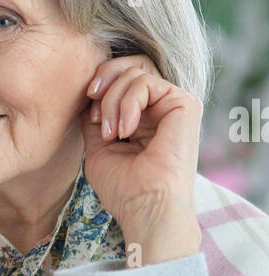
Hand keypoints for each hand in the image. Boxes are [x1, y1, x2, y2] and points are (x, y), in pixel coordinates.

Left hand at [81, 54, 202, 263]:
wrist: (145, 209)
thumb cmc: (124, 189)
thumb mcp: (99, 147)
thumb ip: (96, 118)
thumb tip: (89, 94)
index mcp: (144, 117)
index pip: (122, 78)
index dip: (101, 87)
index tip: (89, 115)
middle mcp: (162, 108)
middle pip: (130, 66)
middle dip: (104, 81)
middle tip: (94, 110)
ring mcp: (174, 105)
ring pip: (135, 72)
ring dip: (113, 101)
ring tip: (111, 133)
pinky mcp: (184, 104)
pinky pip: (146, 81)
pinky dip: (126, 103)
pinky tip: (124, 130)